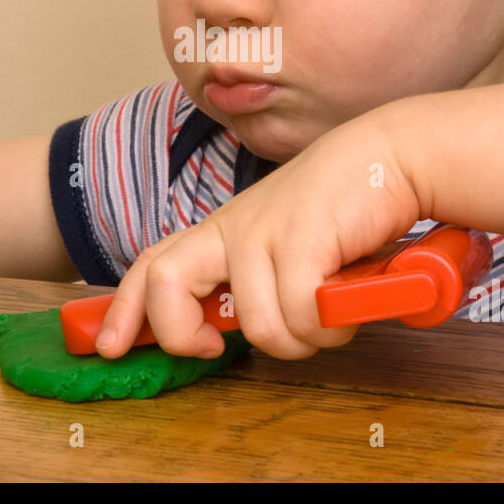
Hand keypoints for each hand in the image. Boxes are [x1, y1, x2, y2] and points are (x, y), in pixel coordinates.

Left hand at [95, 103, 420, 359]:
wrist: (392, 155)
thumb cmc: (346, 206)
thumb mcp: (287, 241)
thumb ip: (257, 277)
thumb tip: (237, 329)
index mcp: (224, 229)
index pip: (153, 265)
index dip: (126, 309)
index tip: (111, 346)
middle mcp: (234, 229)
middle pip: (165, 284)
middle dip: (179, 333)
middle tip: (213, 348)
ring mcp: (263, 234)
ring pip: (260, 328)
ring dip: (302, 340)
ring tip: (328, 313)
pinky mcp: (301, 243)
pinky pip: (302, 318)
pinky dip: (331, 327)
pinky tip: (348, 301)